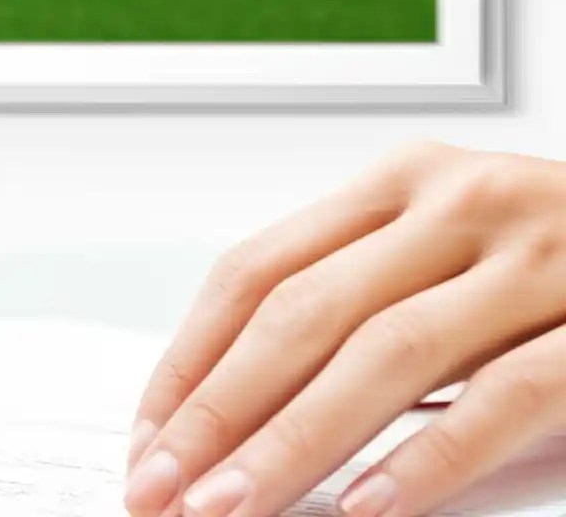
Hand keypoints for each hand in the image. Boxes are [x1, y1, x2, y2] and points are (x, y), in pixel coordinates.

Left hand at [126, 142, 565, 516]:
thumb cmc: (552, 277)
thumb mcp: (440, 276)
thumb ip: (352, 326)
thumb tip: (233, 430)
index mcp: (398, 186)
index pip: (255, 270)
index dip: (189, 359)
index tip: (146, 435)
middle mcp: (459, 202)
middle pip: (302, 312)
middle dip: (219, 411)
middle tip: (162, 488)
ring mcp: (541, 256)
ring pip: (387, 353)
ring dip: (296, 443)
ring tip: (231, 510)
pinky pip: (507, 395)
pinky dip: (430, 458)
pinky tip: (371, 509)